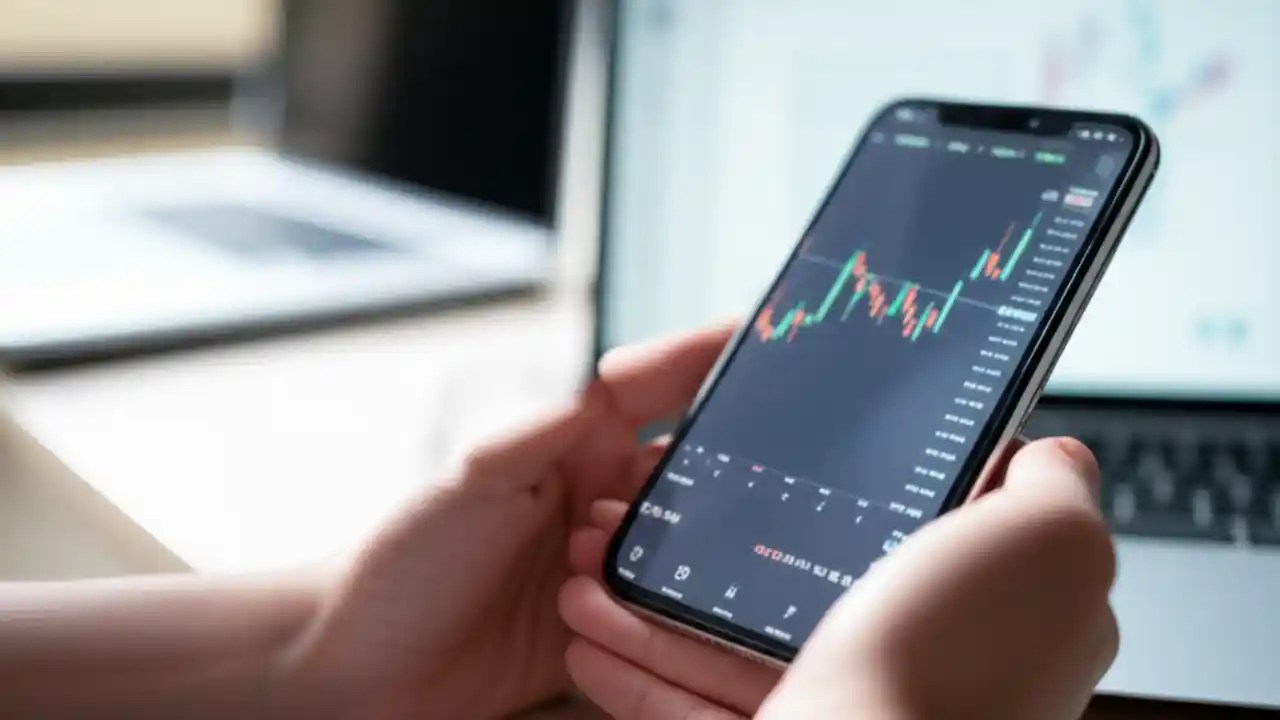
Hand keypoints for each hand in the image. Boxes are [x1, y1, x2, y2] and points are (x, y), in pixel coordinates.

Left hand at [284, 324, 733, 717]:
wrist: (361, 666)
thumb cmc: (400, 564)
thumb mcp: (467, 482)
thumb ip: (535, 433)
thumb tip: (603, 381)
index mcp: (570, 444)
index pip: (656, 386)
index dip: (709, 356)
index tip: (771, 330)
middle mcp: (598, 495)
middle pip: (694, 461)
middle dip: (740, 452)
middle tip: (800, 450)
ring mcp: (608, 561)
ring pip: (694, 536)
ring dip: (714, 538)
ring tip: (757, 538)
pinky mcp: (611, 624)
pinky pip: (672, 609)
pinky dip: (697, 606)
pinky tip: (723, 607)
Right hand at [560, 437, 1115, 719]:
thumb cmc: (954, 675)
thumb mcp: (1046, 548)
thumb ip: (1055, 493)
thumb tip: (1053, 456)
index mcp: (986, 606)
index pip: (903, 522)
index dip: (830, 483)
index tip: (764, 455)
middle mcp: (918, 661)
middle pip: (795, 575)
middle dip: (713, 540)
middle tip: (653, 508)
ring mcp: (846, 707)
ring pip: (731, 638)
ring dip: (653, 603)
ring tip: (594, 563)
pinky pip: (695, 702)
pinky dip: (640, 670)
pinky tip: (594, 636)